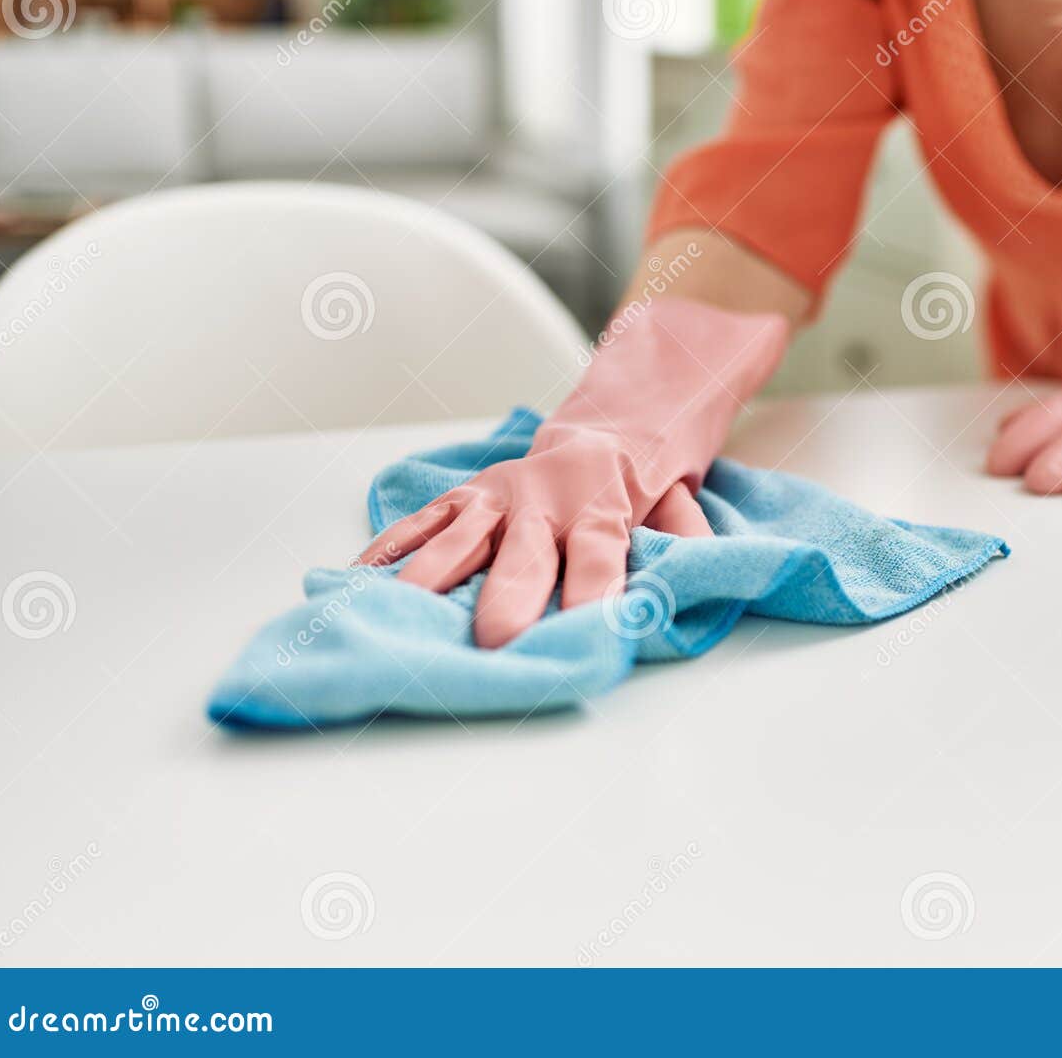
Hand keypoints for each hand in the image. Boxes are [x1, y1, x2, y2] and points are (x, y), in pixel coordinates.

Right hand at [357, 430, 711, 647]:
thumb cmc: (647, 479)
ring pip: (460, 538)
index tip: (592, 627)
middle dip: (509, 596)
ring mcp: (497, 498)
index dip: (597, 590)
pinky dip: (388, 550)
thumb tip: (706, 571)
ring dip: (431, 577)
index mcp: (602, 507)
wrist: (615, 420)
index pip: (600, 554)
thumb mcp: (681, 502)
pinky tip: (355, 581)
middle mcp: (544, 502)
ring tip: (402, 614)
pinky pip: (421, 524)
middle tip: (494, 639)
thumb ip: (687, 537)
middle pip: (525, 555)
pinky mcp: (464, 497)